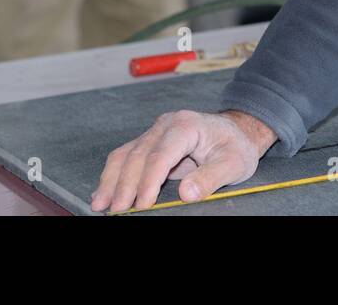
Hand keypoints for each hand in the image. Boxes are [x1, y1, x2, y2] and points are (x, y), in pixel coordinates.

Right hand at [90, 109, 277, 212]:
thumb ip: (211, 177)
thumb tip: (186, 193)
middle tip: (118, 211)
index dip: (149, 181)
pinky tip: (103, 193)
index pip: (161, 155)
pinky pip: (126, 157)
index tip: (143, 204)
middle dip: (125, 185)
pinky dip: (113, 175)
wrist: (237, 132)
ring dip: (111, 181)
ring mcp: (155, 132)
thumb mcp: (234, 163)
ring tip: (100, 204)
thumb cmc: (236, 146)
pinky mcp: (149, 142)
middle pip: (138, 155)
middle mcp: (166, 125)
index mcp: (186, 125)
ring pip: (125, 155)